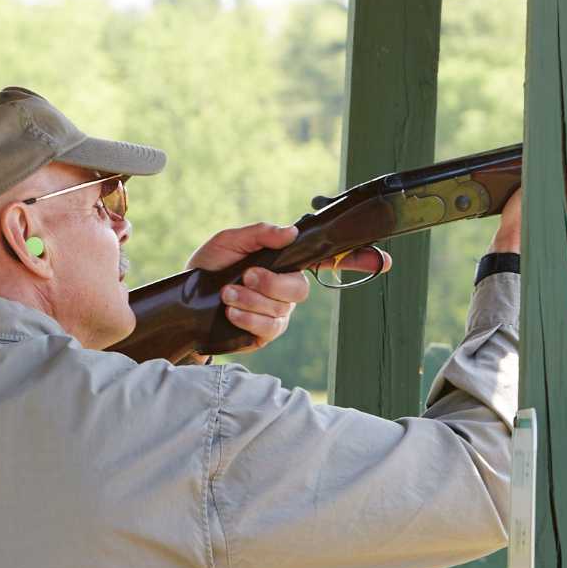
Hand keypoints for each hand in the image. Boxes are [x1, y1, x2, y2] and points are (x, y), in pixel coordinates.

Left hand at [186, 224, 382, 354]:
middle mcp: (286, 289)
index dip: (357, 261)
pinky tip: (230, 310)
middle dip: (273, 283)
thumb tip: (289, 232)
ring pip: (282, 309)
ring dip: (251, 299)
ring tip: (226, 293)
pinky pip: (268, 328)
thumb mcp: (229, 242)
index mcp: (285, 262)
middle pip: (302, 289)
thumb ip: (259, 234)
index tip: (383, 263)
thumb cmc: (208, 267)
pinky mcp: (264, 335)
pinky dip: (248, 317)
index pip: (327, 260)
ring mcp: (278, 314)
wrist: (183, 304)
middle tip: (246, 276)